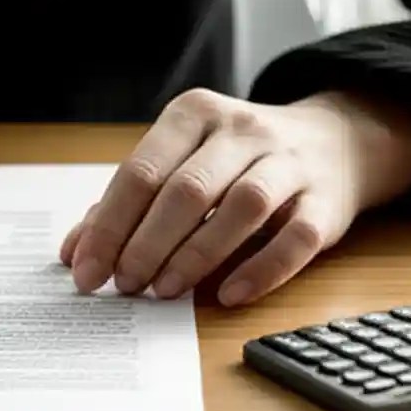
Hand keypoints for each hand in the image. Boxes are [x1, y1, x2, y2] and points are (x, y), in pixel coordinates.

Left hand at [60, 88, 410, 304]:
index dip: (110, 227)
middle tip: (126, 285)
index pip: (141, 172)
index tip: (87, 272)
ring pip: (242, 208)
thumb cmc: (235, 161)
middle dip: (148, 244)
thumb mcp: (180, 164)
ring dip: (197, 256)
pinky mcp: (326, 200)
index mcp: (195, 115)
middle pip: (187, 190)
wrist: (335, 141)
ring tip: (165, 291)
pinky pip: (295, 238)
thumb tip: (75, 253)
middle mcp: (243, 130)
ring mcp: (289, 162)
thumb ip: (127, 205)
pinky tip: (228, 295)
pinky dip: (260, 270)